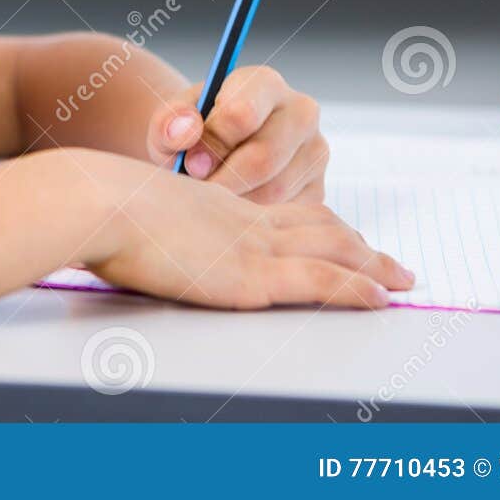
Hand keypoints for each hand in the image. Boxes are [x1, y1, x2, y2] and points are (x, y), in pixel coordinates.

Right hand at [80, 151, 413, 308]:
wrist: (99, 202)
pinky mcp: (252, 274)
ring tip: (401, 281)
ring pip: (333, 250)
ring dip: (373, 267)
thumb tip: (118, 240)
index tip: (345, 237)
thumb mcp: (128, 216)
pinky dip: (357, 289)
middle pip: (320, 228)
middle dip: (359, 246)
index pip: (285, 215)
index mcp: (218, 209)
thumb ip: (143, 228)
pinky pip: (322, 281)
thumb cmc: (98, 210)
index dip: (321, 226)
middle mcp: (245, 222)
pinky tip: (380, 297)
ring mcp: (252, 246)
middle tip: (390, 264)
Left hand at [146, 66, 327, 202]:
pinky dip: (255, 217)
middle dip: (223, 179)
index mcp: (265, 83)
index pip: (243, 113)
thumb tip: (186, 132)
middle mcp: (301, 112)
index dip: (212, 143)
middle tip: (199, 188)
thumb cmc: (193, 133)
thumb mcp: (171, 122)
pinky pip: (287, 213)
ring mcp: (315, 151)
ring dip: (236, 201)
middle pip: (263, 158)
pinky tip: (234, 207)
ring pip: (275, 190)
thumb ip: (170, 122)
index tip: (190, 162)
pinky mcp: (319, 188)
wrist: (213, 151)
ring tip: (213, 195)